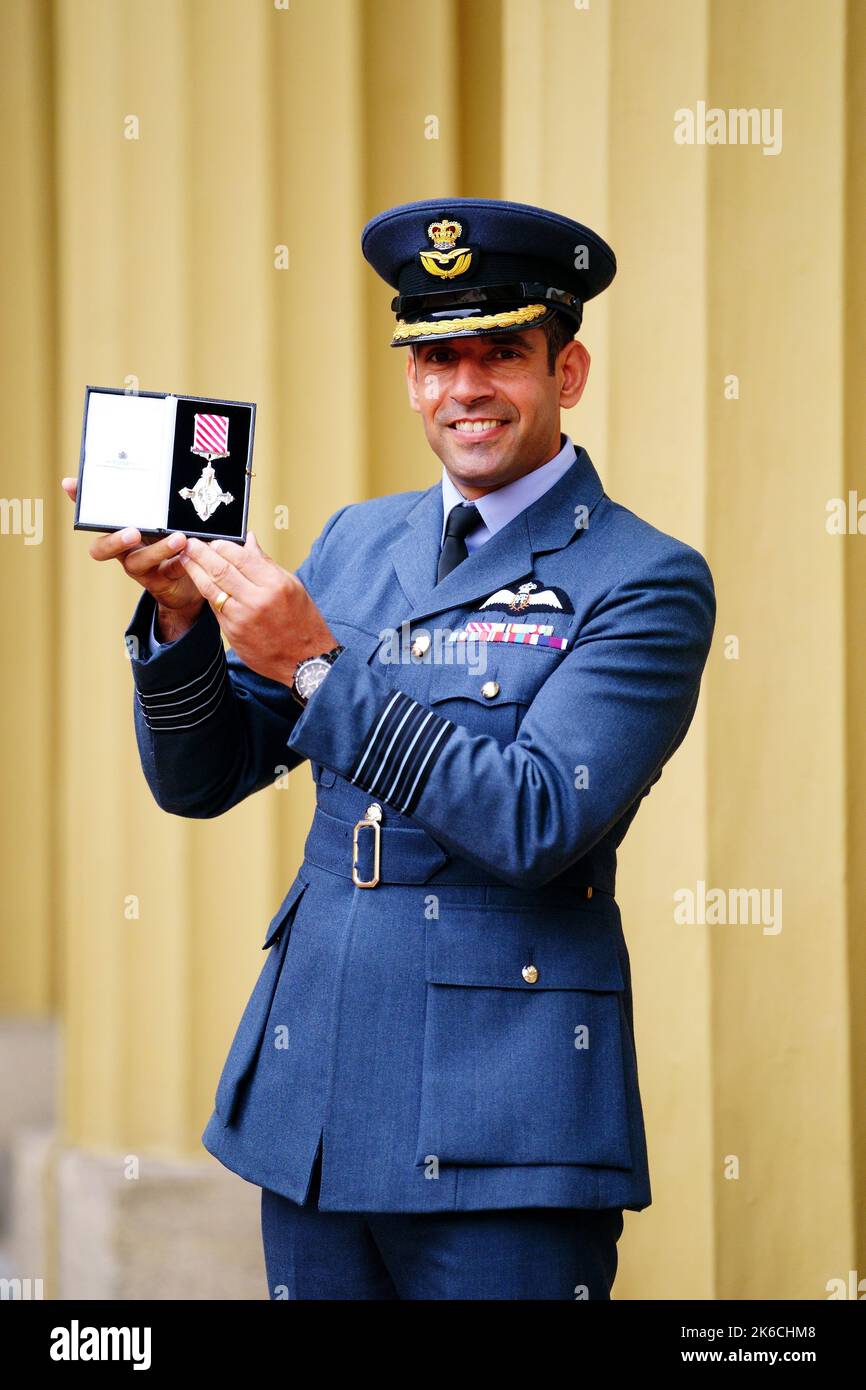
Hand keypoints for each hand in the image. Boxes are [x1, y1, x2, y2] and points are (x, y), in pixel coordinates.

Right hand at [61, 476, 203, 628]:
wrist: (188, 580)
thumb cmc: (167, 541)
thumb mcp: (160, 519)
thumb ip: (152, 501)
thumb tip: (146, 465)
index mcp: (118, 531)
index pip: (91, 515)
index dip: (79, 502)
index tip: (70, 483)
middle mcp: (123, 551)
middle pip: (102, 549)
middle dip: (115, 540)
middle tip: (132, 532)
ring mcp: (140, 568)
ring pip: (139, 562)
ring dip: (158, 550)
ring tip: (179, 539)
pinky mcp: (161, 581)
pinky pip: (169, 571)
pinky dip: (181, 562)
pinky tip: (191, 551)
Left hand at [177, 530, 336, 686]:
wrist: (304, 660)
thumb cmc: (302, 623)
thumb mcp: (292, 586)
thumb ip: (266, 563)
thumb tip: (249, 541)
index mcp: (275, 585)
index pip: (240, 557)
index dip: (222, 546)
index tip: (214, 540)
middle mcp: (257, 600)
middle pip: (220, 569)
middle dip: (201, 553)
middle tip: (190, 544)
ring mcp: (242, 618)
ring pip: (210, 588)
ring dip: (195, 571)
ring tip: (186, 559)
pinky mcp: (233, 632)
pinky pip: (214, 607)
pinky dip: (206, 591)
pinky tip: (200, 582)